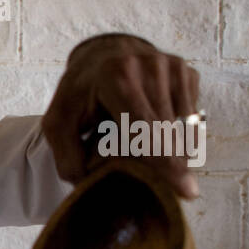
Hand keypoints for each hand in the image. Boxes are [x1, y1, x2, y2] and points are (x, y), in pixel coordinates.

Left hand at [43, 34, 200, 198]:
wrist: (99, 58)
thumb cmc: (78, 96)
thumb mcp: (58, 124)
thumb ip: (67, 156)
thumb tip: (89, 184)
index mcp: (114, 76)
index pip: (145, 128)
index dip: (163, 162)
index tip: (186, 190)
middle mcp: (148, 65)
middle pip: (167, 131)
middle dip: (169, 163)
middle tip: (174, 187)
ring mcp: (171, 65)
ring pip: (183, 126)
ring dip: (172, 148)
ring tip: (147, 151)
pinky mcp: (186, 70)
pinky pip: (191, 114)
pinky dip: (178, 130)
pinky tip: (155, 128)